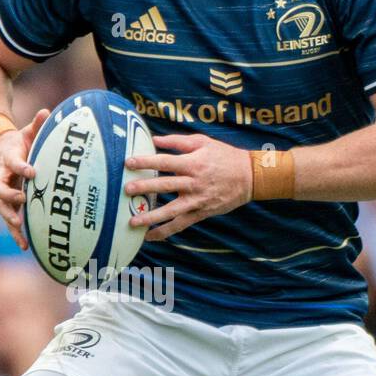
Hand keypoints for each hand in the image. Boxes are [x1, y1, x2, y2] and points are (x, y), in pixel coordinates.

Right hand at [0, 108, 49, 250]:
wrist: (1, 152)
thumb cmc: (20, 142)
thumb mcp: (28, 132)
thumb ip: (37, 124)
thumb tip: (47, 112)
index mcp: (8, 159)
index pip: (13, 163)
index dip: (20, 166)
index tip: (32, 170)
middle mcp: (1, 177)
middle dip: (9, 195)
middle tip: (23, 198)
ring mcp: (3, 193)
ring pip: (1, 207)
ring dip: (10, 219)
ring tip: (20, 228)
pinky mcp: (9, 204)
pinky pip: (10, 221)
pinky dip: (16, 233)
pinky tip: (25, 246)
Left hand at [124, 132, 253, 240]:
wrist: (249, 177)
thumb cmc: (224, 156)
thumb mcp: (203, 142)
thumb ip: (177, 141)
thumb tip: (154, 139)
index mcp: (193, 163)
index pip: (164, 161)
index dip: (146, 161)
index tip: (128, 163)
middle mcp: (194, 182)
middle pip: (165, 185)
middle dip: (144, 188)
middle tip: (126, 190)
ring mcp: (197, 200)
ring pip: (171, 211)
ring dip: (151, 217)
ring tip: (132, 221)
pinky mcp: (201, 213)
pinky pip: (180, 224)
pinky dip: (165, 232)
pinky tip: (149, 236)